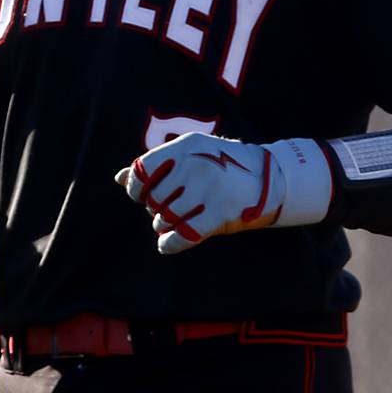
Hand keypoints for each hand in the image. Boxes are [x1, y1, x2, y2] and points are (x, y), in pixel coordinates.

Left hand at [116, 133, 331, 253]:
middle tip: (167, 210)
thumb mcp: (191, 155)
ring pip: (168, 217)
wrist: (271, 178)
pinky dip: (171, 243)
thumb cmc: (222, 167)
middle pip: (155, 198)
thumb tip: (120, 178)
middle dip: (156, 209)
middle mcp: (195, 165)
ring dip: (165, 225)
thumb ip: (155, 166)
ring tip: (173, 222)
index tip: (141, 196)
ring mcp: (209, 187)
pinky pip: (185, 234)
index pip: (142, 171)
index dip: (136, 188)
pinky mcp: (222, 211)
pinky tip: (166, 245)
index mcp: (185, 147)